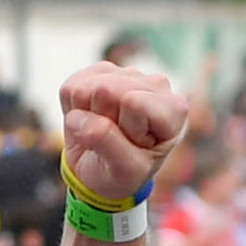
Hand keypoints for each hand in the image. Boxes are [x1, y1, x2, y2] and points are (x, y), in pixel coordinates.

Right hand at [60, 63, 192, 203]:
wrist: (104, 172)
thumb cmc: (122, 173)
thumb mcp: (123, 171)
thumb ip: (107, 142)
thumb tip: (78, 116)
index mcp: (173, 109)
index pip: (131, 102)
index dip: (120, 128)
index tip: (128, 146)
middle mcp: (155, 85)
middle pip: (106, 90)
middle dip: (99, 118)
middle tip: (111, 139)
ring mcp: (128, 75)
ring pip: (87, 86)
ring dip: (86, 114)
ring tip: (100, 131)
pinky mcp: (100, 73)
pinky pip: (71, 87)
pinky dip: (73, 109)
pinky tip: (89, 119)